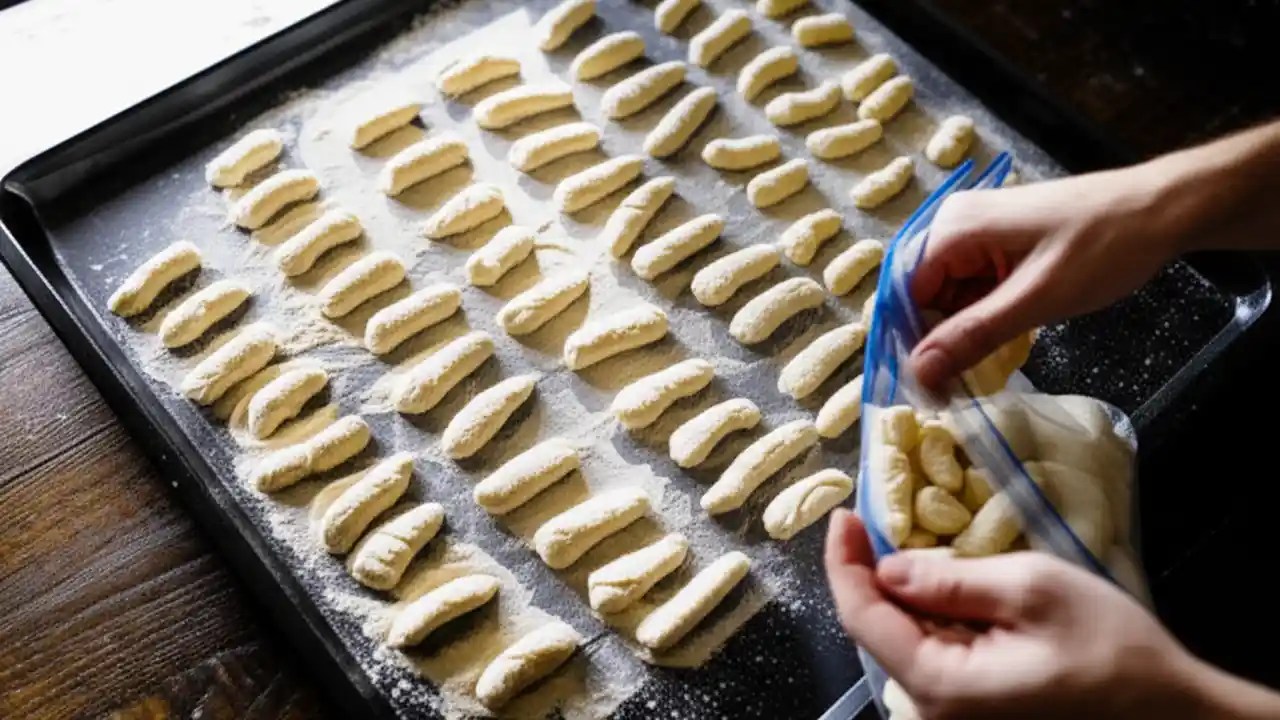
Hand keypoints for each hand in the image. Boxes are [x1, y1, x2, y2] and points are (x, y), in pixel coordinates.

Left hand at [822, 509, 1270, 719]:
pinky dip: (929, 620)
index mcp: (939, 686)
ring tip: (905, 544)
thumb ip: (950, 580)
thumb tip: (888, 568)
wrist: (1170, 714)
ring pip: (903, 644)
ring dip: (901, 596)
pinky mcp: (973, 716)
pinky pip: (932, 660)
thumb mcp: (1032, 590)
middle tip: (874, 520)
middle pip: (877, 632)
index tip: (844, 515)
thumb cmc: (1112, 652)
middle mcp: (933, 714)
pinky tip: (941, 588)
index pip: (860, 618)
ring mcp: (952, 719)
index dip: (844, 562)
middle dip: (871, 574)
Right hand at [907, 167, 1179, 390]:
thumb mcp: (1036, 299)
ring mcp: (979, 234)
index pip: (905, 293)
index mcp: (953, 228)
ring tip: (986, 366)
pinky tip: (1006, 339)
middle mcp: (956, 225)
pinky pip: (975, 289)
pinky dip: (986, 317)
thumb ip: (973, 335)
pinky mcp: (1001, 246)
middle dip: (939, 339)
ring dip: (965, 332)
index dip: (911, 341)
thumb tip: (917, 374)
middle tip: (958, 387)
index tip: (926, 390)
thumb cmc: (1103, 247)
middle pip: (924, 295)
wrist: (1163, 212)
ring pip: (950, 297)